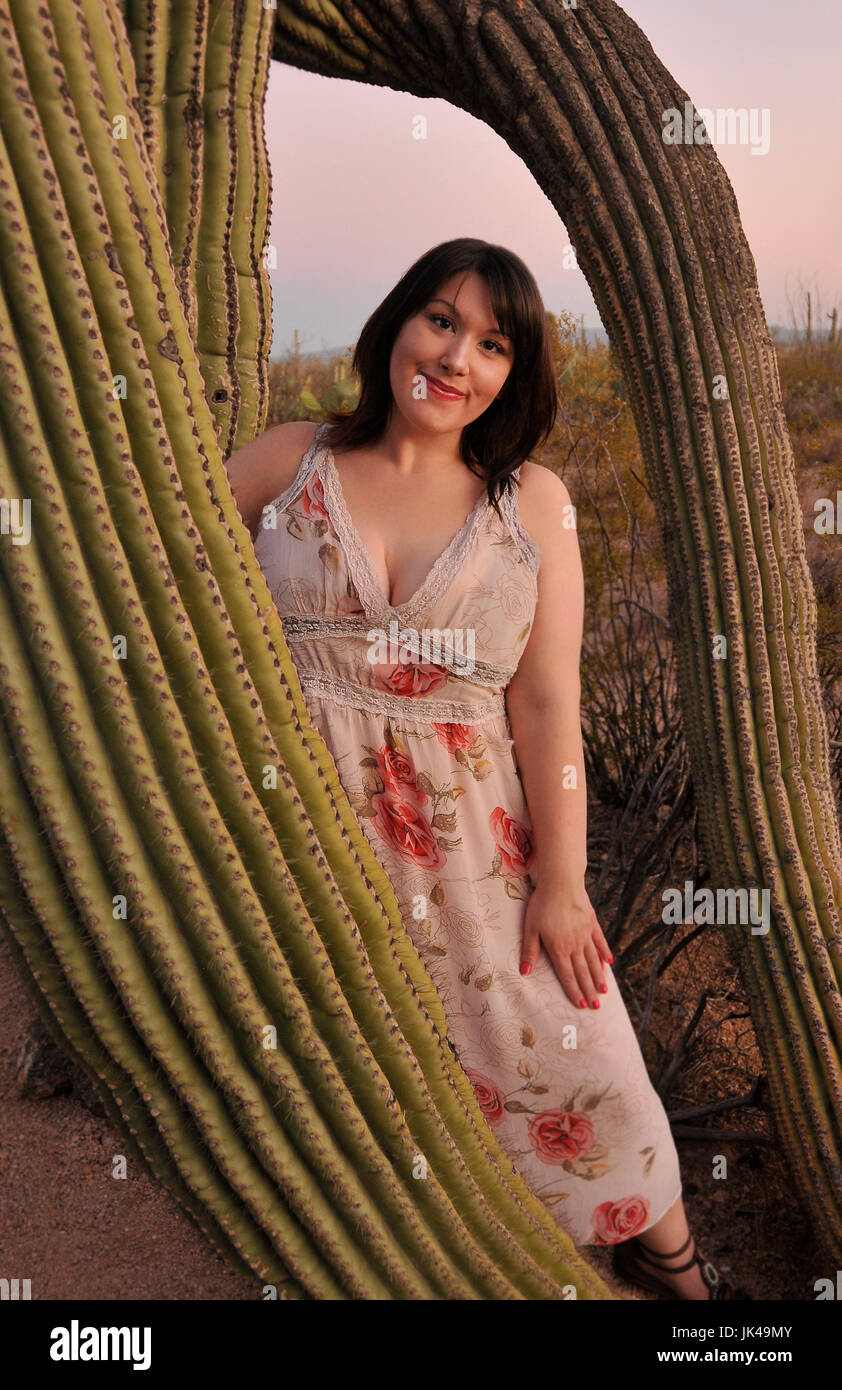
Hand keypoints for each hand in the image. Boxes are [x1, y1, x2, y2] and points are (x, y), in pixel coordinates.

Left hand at [519, 883, 612, 1008]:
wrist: (561, 882)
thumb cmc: (542, 904)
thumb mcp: (530, 928)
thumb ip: (530, 951)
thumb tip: (525, 972)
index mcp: (559, 949)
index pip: (567, 976)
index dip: (574, 991)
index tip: (581, 1005)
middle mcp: (575, 945)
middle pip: (583, 972)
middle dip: (589, 991)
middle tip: (597, 1007)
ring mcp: (586, 934)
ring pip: (594, 960)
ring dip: (599, 977)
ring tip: (604, 991)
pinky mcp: (592, 923)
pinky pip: (600, 942)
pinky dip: (605, 954)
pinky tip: (609, 963)